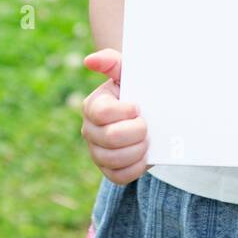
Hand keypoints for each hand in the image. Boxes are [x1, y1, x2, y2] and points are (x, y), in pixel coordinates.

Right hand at [81, 48, 151, 184]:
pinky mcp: (108, 170)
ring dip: (138, 150)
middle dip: (136, 132)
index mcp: (92, 106)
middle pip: (110, 138)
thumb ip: (111, 62)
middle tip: (146, 125)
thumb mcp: (127, 72)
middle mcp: (89, 130)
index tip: (138, 107)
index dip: (125, 112)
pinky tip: (144, 156)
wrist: (149, 114)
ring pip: (114, 159)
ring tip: (147, 140)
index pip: (102, 113)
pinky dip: (135, 167)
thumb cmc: (136, 91)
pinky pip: (119, 176)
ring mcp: (96, 152)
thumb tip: (89, 60)